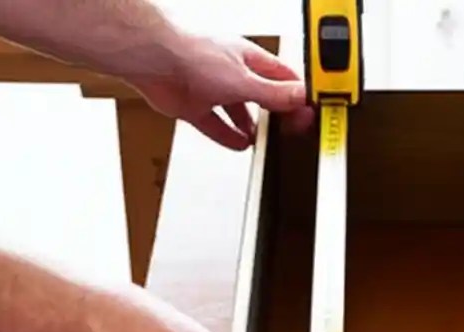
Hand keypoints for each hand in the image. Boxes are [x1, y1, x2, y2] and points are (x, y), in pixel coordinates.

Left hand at [127, 34, 313, 149]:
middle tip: (290, 130)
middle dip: (276, 113)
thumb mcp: (245, 80)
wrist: (155, 60)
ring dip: (252, 126)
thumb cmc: (194, 55)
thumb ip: (274, 94)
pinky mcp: (194, 105)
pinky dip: (228, 135)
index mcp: (250, 58)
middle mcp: (232, 72)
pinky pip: (216, 124)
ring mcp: (212, 89)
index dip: (298, 95)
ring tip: (265, 140)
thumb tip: (302, 98)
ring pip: (239, 111)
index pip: (284, 78)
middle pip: (262, 95)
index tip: (309, 112)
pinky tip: (239, 144)